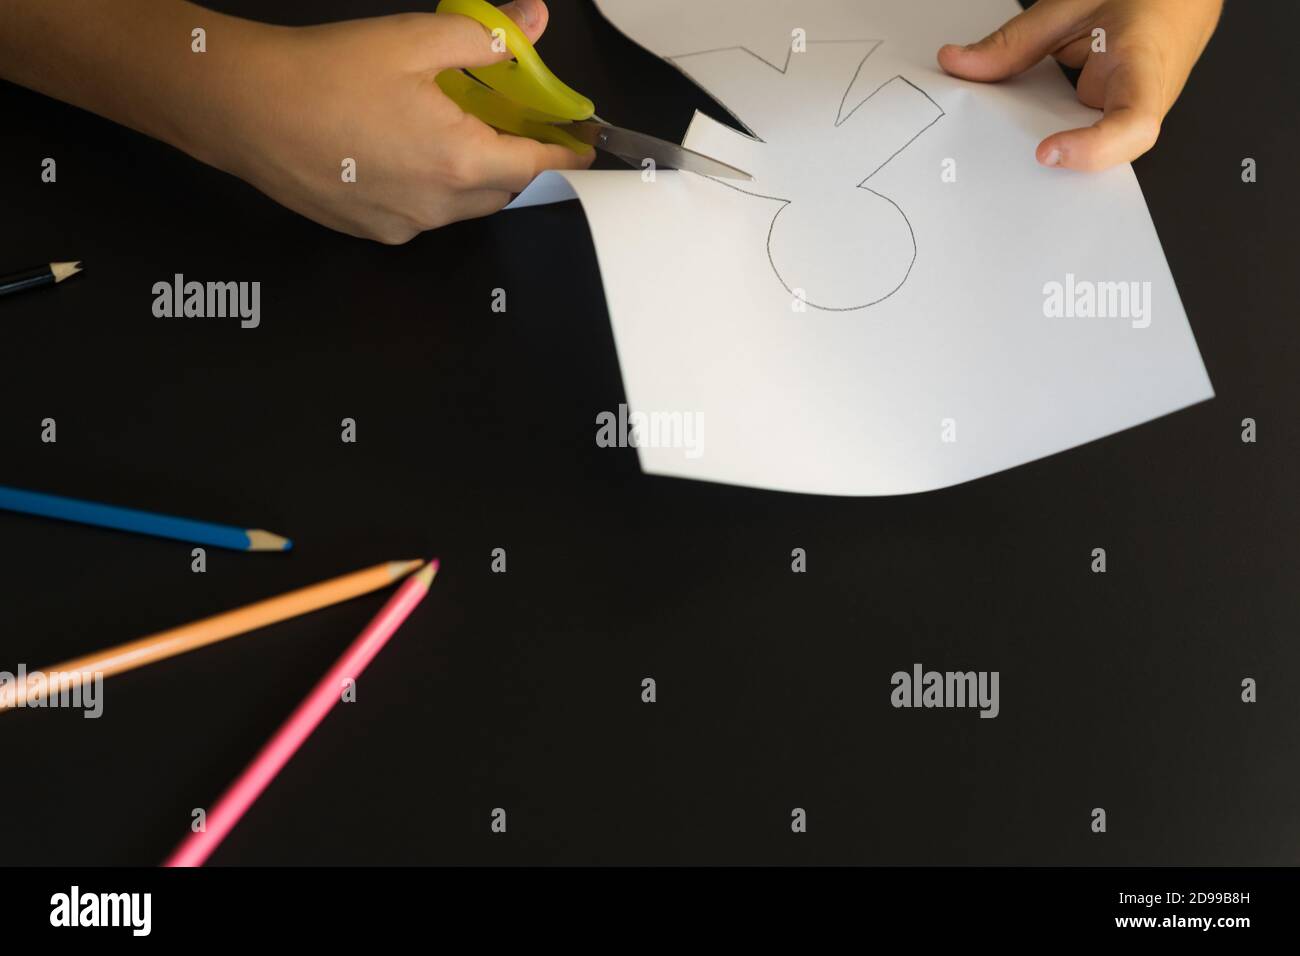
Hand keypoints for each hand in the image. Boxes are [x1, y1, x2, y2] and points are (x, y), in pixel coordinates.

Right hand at [206, 0, 590, 242]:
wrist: (243, 109)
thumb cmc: (326, 72)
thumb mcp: (413, 38)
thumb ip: (484, 37)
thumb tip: (531, 20)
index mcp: (460, 163)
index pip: (538, 166)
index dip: (567, 153)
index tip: (585, 144)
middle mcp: (439, 208)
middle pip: (504, 191)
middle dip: (517, 161)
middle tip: (513, 123)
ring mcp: (404, 226)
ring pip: (462, 206)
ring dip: (472, 175)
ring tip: (454, 132)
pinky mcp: (372, 231)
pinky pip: (422, 215)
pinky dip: (431, 187)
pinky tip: (405, 152)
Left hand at [937, 0, 1221, 170]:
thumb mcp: (1072, 5)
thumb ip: (1014, 41)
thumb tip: (957, 63)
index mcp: (1143, 65)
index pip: (1133, 124)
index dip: (1092, 150)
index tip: (1046, 152)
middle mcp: (1146, 99)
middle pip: (1107, 154)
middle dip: (1058, 164)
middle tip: (1007, 164)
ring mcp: (1133, 113)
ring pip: (1093, 150)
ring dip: (1052, 153)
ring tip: (1007, 150)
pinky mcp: (1116, 115)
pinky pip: (1084, 135)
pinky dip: (1052, 135)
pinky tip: (1020, 134)